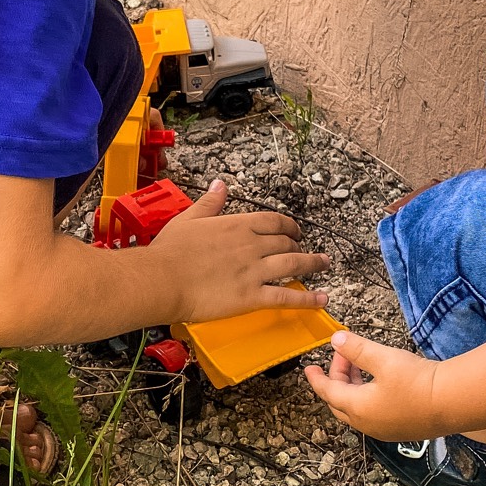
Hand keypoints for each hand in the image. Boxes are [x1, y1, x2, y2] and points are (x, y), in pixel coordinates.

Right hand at [150, 179, 329, 322]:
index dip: (290, 225)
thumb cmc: (169, 252)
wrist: (161, 279)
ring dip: (313, 264)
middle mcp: (251, 246)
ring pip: (294, 264)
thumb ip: (210, 202)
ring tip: (324, 265)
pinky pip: (287, 297)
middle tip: (307, 250)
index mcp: (237, 225)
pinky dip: (308, 299)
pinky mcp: (252, 296)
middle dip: (301, 245)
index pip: (275, 221)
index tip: (295, 230)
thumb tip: (220, 185)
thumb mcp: (189, 218)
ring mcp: (254, 271)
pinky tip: (321, 300)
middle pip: (287, 242)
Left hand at [304, 329, 437, 438]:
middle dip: (337, 379)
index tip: (308, 368)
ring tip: (361, 365)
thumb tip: (336, 340)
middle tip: (344, 357)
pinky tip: (380, 383)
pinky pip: (374, 414)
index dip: (317, 378)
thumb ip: (357, 349)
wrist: (454, 402)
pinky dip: (368, 397)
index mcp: (358, 408)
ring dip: (354, 387)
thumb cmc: (418, 381)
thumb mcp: (383, 358)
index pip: (328, 391)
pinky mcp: (401, 430)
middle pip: (341, 402)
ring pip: (358, 409)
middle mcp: (368, 424)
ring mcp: (385, 430)